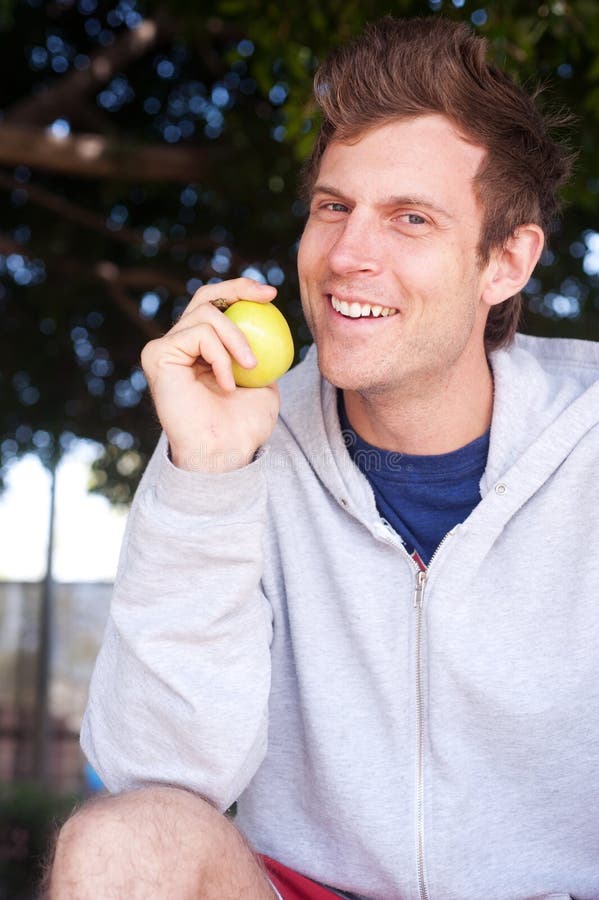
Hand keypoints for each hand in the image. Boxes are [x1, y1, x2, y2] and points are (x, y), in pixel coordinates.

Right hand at [141, 278, 281, 472]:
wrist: (225, 452)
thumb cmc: (244, 425)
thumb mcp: (264, 382)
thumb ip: (262, 353)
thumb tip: (275, 325)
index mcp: (203, 349)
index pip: (218, 306)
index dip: (241, 291)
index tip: (271, 294)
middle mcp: (181, 344)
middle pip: (205, 295)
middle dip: (238, 288)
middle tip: (267, 297)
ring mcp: (166, 347)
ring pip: (207, 314)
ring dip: (236, 338)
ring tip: (250, 368)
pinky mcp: (157, 355)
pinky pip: (197, 335)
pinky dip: (220, 356)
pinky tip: (226, 383)